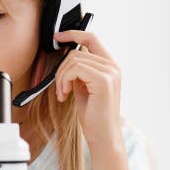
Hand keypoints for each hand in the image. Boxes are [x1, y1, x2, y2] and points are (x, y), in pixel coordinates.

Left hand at [53, 30, 122, 150]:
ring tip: (64, 94)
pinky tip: (66, 95)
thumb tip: (67, 58)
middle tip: (61, 89)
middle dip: (61, 70)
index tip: (57, 36)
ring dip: (61, 78)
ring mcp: (110, 72)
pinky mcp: (103, 80)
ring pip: (73, 61)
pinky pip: (75, 69)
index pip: (92, 38)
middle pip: (76, 52)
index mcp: (109, 66)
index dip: (73, 34)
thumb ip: (80, 71)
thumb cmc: (93, 114)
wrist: (103, 135)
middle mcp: (112, 67)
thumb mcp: (83, 87)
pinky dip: (64, 81)